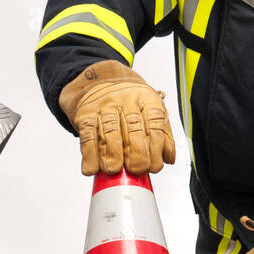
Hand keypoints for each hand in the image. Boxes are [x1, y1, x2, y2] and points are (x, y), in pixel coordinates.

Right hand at [59, 60, 175, 175]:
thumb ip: (163, 135)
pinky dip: (90, 155)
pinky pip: (87, 136)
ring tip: (114, 169)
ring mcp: (104, 106)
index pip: (155, 125)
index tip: (154, 167)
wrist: (102, 84)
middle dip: (136, 153)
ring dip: (112, 154)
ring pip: (109, 132)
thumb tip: (168, 159)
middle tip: (135, 169)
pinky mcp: (85, 114)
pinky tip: (93, 168)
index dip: (156, 149)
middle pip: (133, 128)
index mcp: (147, 100)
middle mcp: (126, 100)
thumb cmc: (131, 104)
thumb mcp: (152, 112)